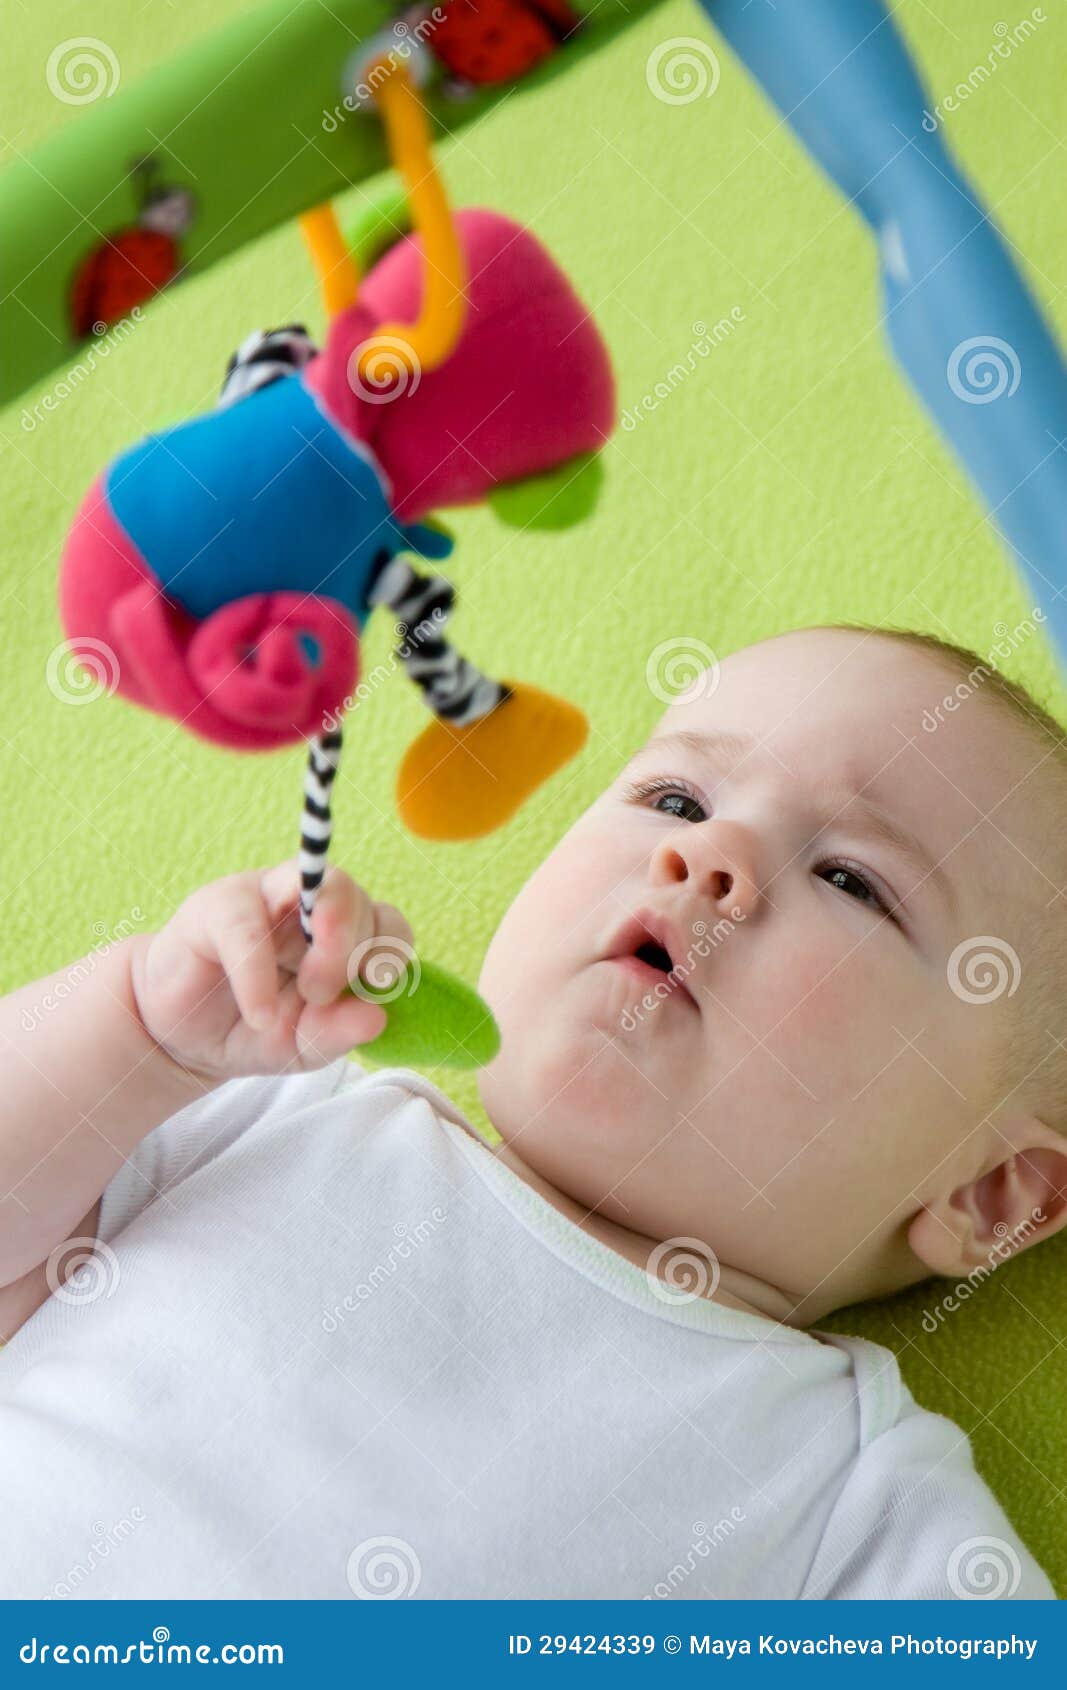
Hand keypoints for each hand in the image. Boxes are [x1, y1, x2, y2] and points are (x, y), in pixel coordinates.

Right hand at [127, 859, 413, 1085]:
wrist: (178, 1036)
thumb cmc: (251, 1028)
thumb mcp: (301, 1045)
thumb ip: (337, 1033)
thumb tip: (378, 1017)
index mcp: (340, 932)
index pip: (385, 921)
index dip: (389, 950)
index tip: (374, 988)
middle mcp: (306, 904)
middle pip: (352, 894)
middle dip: (355, 947)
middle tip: (325, 995)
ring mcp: (262, 896)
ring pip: (309, 883)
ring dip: (326, 940)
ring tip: (311, 993)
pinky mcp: (215, 907)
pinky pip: (245, 927)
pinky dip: (258, 974)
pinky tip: (259, 1013)